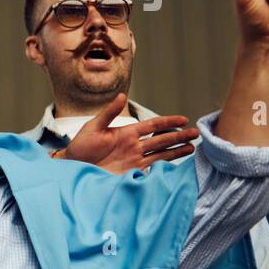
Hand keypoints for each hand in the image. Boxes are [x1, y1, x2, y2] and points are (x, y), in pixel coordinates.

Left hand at [61, 94, 198, 172]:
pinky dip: (165, 167)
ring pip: (161, 153)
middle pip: (162, 139)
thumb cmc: (80, 146)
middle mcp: (134, 145)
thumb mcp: (93, 127)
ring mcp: (134, 159)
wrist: (72, 167)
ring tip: (193, 147)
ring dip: (177, 150)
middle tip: (197, 133)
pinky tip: (177, 165)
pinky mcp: (131, 172)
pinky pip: (152, 168)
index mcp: (127, 132)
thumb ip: (109, 113)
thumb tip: (121, 96)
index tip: (184, 119)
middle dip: (179, 136)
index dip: (168, 121)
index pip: (152, 125)